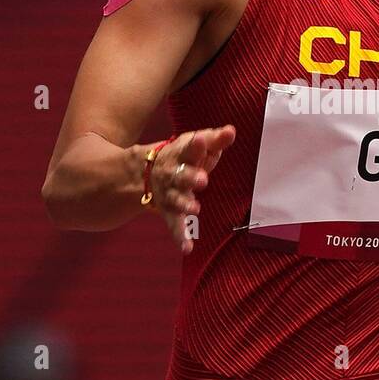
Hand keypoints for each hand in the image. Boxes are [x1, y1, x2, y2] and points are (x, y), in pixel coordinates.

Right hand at [149, 125, 235, 254]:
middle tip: (202, 179)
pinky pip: (174, 226)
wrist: (147, 172)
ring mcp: (170, 194)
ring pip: (176, 200)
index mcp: (181, 154)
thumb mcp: (197, 143)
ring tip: (195, 209)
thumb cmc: (184, 155)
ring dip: (185, 204)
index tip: (202, 139)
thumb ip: (215, 139)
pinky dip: (179, 237)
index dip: (197, 144)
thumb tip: (231, 130)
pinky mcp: (169, 212)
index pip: (190, 148)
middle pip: (181, 175)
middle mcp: (173, 174)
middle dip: (190, 176)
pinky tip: (187, 248)